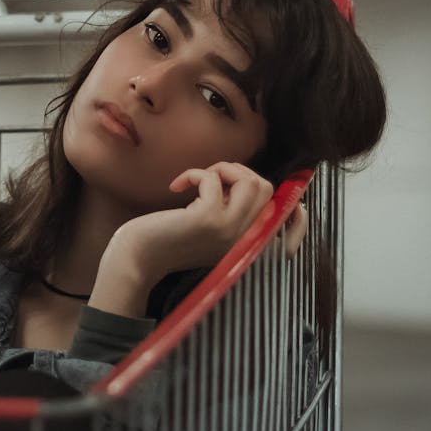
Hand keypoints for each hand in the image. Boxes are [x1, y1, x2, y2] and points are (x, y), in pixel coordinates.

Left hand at [105, 162, 276, 283]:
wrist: (136, 260)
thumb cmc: (166, 241)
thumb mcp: (208, 230)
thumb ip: (230, 213)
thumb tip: (243, 180)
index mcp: (248, 243)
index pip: (293, 222)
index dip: (293, 202)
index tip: (269, 191)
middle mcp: (245, 239)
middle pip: (268, 188)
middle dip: (239, 172)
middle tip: (210, 181)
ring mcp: (229, 230)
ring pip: (252, 181)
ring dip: (223, 169)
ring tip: (199, 180)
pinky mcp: (208, 220)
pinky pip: (213, 179)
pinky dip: (195, 174)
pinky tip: (176, 187)